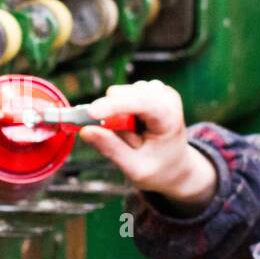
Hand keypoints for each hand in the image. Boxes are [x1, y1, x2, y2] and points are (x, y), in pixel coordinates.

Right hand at [78, 80, 217, 211]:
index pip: (143, 104)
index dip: (115, 105)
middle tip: (117, 138)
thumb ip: (111, 149)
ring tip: (132, 135)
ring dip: (117, 115)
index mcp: (170, 119)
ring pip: (119, 94)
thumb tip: (85, 131)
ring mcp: (158, 90)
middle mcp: (166, 97)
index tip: (91, 113)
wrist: (174, 164)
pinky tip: (132, 125)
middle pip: (125, 95)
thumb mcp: (135, 169)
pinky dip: (118, 110)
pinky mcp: (147, 89)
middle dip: (111, 115)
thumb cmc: (157, 169)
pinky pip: (119, 95)